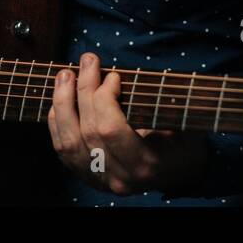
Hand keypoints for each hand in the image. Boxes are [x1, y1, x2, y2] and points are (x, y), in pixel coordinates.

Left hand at [47, 52, 207, 196]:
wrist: (181, 173)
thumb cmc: (185, 142)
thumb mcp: (184, 123)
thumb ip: (157, 105)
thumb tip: (122, 77)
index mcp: (144, 163)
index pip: (110, 129)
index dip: (104, 98)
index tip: (114, 75)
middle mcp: (119, 177)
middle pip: (88, 131)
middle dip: (84, 90)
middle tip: (88, 61)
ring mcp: (101, 180)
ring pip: (68, 142)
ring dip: (63, 104)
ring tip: (65, 75)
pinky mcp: (89, 177)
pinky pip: (63, 150)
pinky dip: (57, 122)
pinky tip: (60, 100)